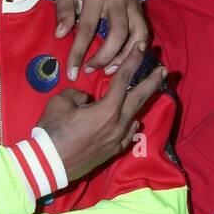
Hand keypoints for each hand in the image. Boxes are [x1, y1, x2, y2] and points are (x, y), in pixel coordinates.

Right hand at [38, 46, 165, 179]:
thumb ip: (78, 95)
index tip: (142, 48)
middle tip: (164, 71)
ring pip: (135, 115)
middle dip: (153, 82)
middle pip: (140, 98)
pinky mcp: (113, 151)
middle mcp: (118, 124)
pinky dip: (131, 123)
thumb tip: (87, 100)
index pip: (124, 79)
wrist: (48, 165)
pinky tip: (133, 119)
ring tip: (149, 92)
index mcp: (107, 109)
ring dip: (142, 102)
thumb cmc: (52, 131)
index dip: (133, 61)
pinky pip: (128, 133)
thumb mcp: (60, 103)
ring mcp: (118, 139)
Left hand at [54, 0, 149, 77]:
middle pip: (119, 34)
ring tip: (109, 70)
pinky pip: (143, 33)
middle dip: (105, 57)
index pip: (89, 28)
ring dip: (125, 56)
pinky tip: (123, 61)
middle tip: (90, 70)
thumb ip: (63, 12)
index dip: (79, 52)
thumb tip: (60, 35)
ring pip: (138, 35)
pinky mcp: (139, 9)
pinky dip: (135, 50)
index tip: (72, 71)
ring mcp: (132, 3)